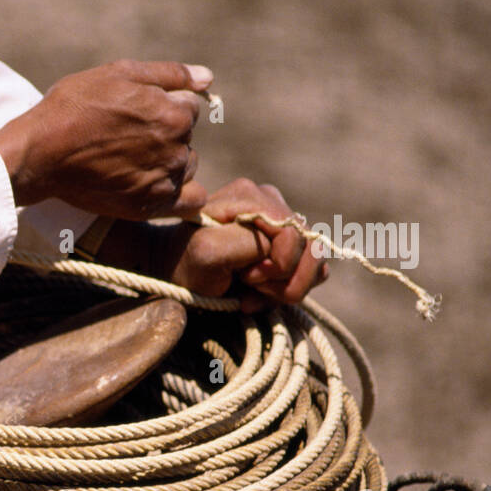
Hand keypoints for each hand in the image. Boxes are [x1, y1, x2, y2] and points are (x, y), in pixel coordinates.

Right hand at [0, 60, 212, 219]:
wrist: (41, 153)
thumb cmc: (74, 107)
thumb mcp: (118, 74)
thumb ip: (169, 74)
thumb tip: (207, 78)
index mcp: (174, 112)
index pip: (188, 106)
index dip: (160, 104)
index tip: (132, 111)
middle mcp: (176, 148)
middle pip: (186, 136)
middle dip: (164, 133)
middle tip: (125, 136)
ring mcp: (164, 180)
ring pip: (185, 167)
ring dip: (168, 162)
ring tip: (130, 160)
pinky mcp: (150, 206)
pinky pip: (189, 203)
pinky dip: (179, 195)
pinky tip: (158, 187)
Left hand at [95, 179, 328, 308]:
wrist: (174, 270)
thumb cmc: (186, 263)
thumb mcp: (208, 252)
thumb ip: (247, 243)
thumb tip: (278, 249)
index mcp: (252, 197)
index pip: (294, 235)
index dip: (279, 265)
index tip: (248, 278)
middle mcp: (271, 203)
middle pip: (310, 248)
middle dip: (284, 280)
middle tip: (249, 286)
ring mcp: (282, 223)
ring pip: (315, 261)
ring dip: (286, 288)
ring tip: (251, 292)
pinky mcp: (288, 245)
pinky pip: (312, 270)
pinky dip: (288, 289)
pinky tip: (258, 294)